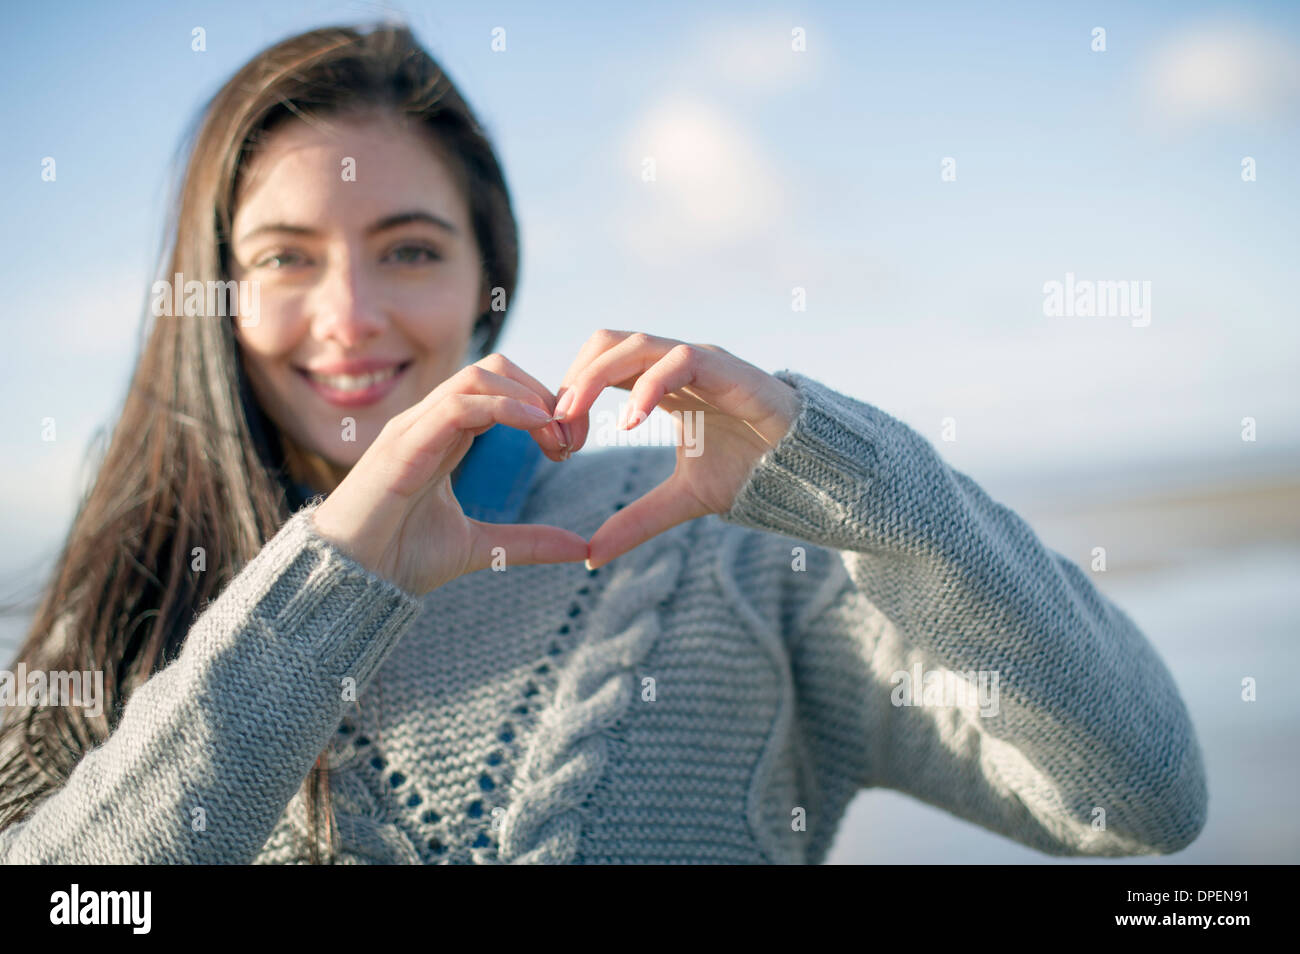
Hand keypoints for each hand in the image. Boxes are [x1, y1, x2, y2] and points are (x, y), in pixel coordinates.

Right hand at [310, 354, 587, 594]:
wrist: (349, 581)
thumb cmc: (399, 559)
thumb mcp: (480, 547)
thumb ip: (527, 542)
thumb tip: (581, 549)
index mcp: (446, 435)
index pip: (500, 388)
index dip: (542, 406)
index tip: (570, 445)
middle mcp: (429, 421)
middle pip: (494, 369)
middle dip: (541, 393)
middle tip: (570, 438)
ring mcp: (413, 427)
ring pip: (477, 376)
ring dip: (527, 397)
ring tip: (556, 434)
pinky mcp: (402, 444)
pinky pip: (457, 404)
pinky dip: (503, 407)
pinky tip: (534, 427)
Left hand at [551, 330, 801, 569]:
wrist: (808, 472)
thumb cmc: (751, 472)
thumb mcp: (682, 500)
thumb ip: (637, 521)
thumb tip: (590, 555)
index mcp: (659, 383)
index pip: (599, 364)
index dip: (569, 395)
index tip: (558, 443)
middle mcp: (676, 363)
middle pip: (606, 344)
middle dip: (572, 382)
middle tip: (557, 431)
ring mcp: (701, 360)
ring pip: (634, 344)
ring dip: (595, 379)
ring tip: (576, 422)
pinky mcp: (727, 368)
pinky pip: (679, 360)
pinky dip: (647, 386)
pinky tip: (630, 423)